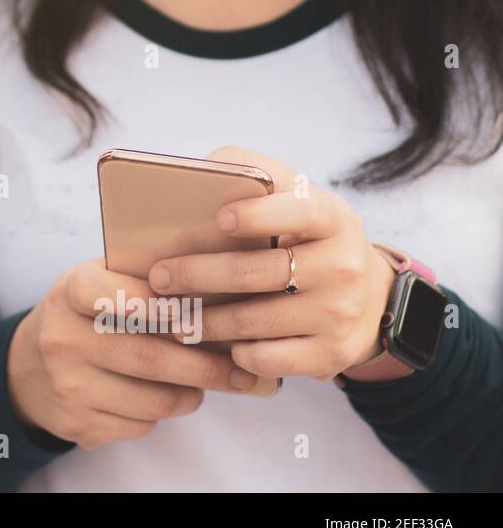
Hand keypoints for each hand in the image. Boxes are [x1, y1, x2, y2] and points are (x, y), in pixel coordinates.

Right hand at [8, 257, 264, 449]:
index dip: (159, 306)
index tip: (198, 314)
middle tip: (238, 370)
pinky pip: (141, 425)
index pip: (115, 295)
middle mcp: (63, 340)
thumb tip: (214, 277)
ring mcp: (68, 387)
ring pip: (154, 401)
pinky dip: (162, 413)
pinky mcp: (78, 425)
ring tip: (201, 383)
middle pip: (150, 359)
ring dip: (191, 394)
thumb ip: (141, 274)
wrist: (27, 369)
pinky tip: (160, 396)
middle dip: (205, 367)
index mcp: (70, 293)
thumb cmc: (80, 315)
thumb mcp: (95, 279)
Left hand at [145, 146, 396, 381]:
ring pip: (253, 321)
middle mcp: (342, 265)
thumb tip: (201, 168)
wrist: (368, 295)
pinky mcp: (332, 354)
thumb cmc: (306, 235)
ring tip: (169, 316)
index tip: (219, 218)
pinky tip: (212, 346)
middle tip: (158, 278)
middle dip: (198, 275)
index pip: (301, 211)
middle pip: (258, 273)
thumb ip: (253, 173)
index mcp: (332, 217)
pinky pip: (267, 358)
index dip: (260, 215)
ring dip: (203, 320)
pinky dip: (233, 354)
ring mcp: (340, 313)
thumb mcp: (294, 198)